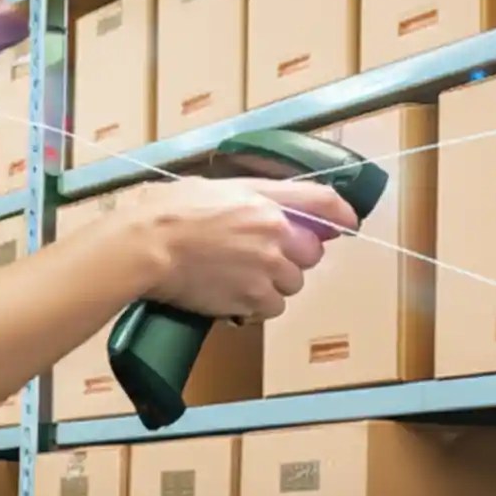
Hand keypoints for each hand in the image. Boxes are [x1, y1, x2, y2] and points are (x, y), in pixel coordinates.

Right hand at [118, 177, 358, 319]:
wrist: (146, 247)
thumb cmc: (169, 211)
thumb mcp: (216, 187)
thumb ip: (253, 197)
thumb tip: (272, 206)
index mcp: (267, 201)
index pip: (324, 204)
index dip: (343, 215)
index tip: (348, 223)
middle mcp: (276, 233)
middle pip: (312, 253)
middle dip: (293, 257)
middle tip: (263, 258)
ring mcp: (266, 268)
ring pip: (293, 283)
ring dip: (274, 284)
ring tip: (240, 278)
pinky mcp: (253, 298)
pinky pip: (273, 307)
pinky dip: (258, 306)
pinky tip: (234, 296)